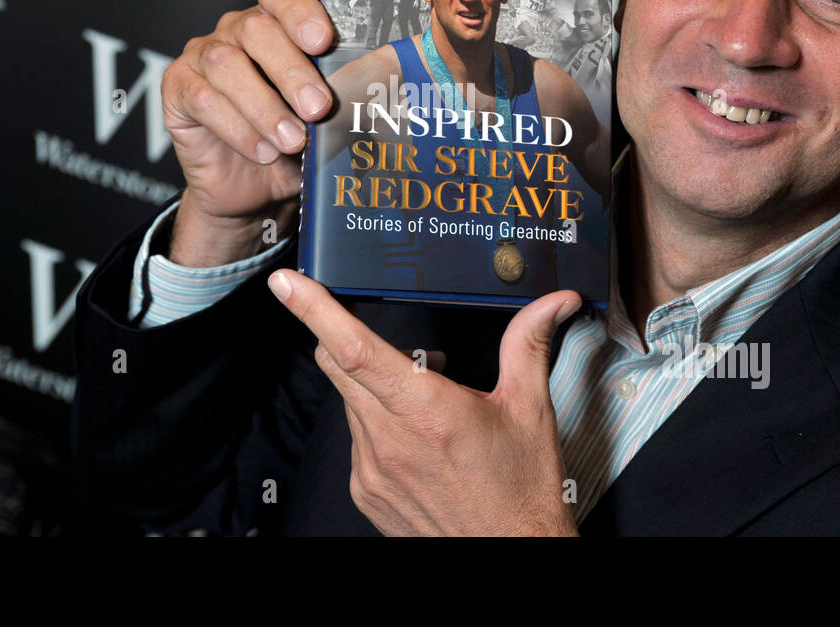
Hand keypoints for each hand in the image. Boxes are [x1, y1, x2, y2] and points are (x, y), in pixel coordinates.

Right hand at [159, 0, 334, 264]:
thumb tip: (371, 96)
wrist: (251, 191)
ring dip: (264, 106)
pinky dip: (238, 129)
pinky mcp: (178, 88)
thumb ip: (340, 99)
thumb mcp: (323, 122)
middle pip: (256, 30)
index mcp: (276, 24)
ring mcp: (202, 56)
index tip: (323, 40)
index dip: (300, 9)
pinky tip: (264, 151)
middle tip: (318, 108)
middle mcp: (235, 32)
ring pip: (226, 65)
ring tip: (293, 140)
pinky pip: (203, 99)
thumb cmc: (292, 145)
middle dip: (291, 70)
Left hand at [267, 268, 582, 535]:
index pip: (352, 347)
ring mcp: (371, 470)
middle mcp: (390, 439)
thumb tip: (553, 304)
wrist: (510, 556)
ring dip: (373, 384)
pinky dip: (377, 423)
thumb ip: (528, 345)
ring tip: (426, 401)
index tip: (287, 283)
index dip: (314, 309)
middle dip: (344, 336)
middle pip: (336, 365)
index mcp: (427, 410)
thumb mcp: (530, 410)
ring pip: (348, 400)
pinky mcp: (365, 492)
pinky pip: (356, 439)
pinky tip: (416, 436)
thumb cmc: (522, 492)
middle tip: (384, 336)